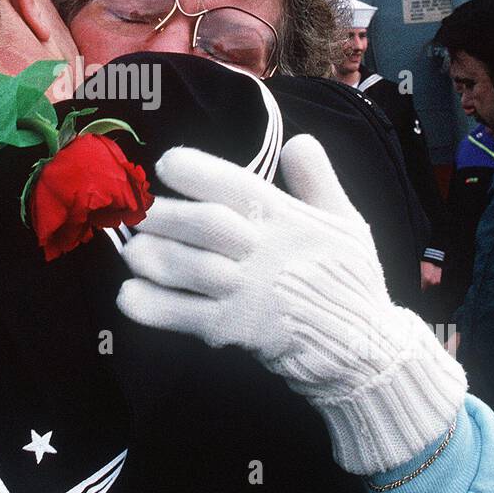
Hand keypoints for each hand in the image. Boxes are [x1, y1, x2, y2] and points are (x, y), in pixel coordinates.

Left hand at [117, 134, 466, 474]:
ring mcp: (249, 293)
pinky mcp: (237, 331)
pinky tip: (129, 296)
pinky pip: (186, 317)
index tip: (167, 164)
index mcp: (289, 220)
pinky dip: (154, 307)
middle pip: (205, 225)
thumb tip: (299, 140)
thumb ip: (318, 182)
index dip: (198, 171)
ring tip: (131, 249)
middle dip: (163, 215)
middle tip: (134, 210)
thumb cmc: (349, 282)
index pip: (237, 186)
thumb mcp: (347, 224)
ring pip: (189, 269)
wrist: (365, 352)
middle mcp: (266, 252)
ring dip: (152, 256)